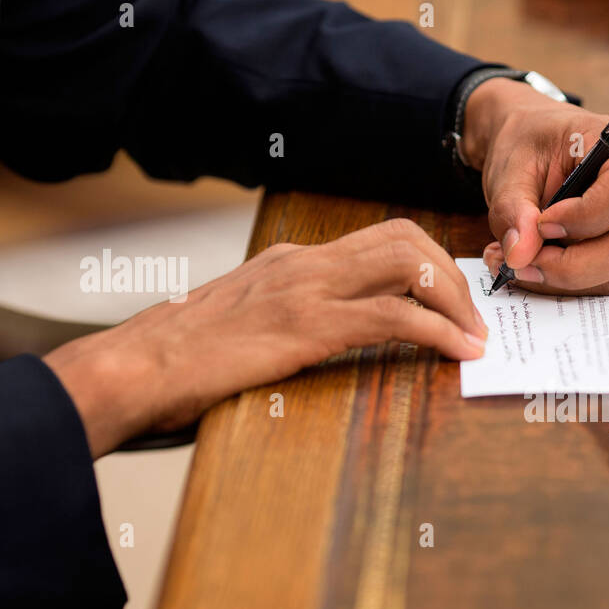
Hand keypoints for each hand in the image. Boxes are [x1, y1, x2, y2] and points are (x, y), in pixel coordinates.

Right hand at [44, 219, 487, 457]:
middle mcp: (304, 263)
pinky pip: (395, 317)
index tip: (454, 299)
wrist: (133, 367)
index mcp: (291, 263)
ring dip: (456, 301)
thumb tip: (318, 343)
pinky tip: (459, 353)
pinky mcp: (308, 325)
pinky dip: (440, 332)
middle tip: (475, 319)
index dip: (428, 266)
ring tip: (475, 338)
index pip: (380, 243)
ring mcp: (307, 289)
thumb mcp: (241, 327)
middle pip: (404, 241)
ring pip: (409, 266)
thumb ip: (282, 322)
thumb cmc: (180, 359)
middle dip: (453, 277)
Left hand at [461, 77, 608, 294]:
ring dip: (565, 278)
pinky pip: (608, 281)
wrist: (532, 154)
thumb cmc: (528, 149)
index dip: (587, 216)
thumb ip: (513, 210)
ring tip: (519, 262)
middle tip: (522, 262)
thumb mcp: (510, 170)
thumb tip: (520, 255)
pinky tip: (535, 265)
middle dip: (573, 264)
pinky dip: (567, 282)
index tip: (542, 225)